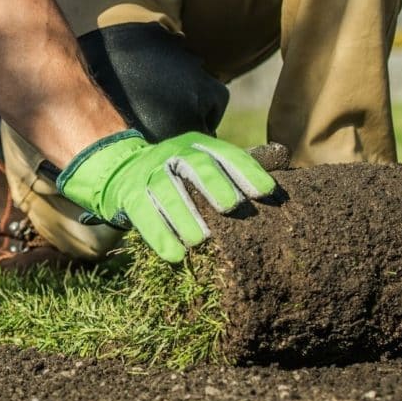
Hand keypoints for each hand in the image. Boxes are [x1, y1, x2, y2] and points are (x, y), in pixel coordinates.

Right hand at [56, 129, 276, 262]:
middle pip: (195, 166)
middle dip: (214, 185)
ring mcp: (148, 174)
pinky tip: (175, 255)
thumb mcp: (203, 161)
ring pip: (167, 192)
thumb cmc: (176, 174)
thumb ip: (239, 163)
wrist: (118, 169)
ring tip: (201, 240)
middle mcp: (172, 155)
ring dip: (184, 215)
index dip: (245, 171)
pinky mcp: (128, 196)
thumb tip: (283, 154)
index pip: (224, 154)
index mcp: (196, 145)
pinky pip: (144, 215)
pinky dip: (159, 235)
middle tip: (231, 207)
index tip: (265, 193)